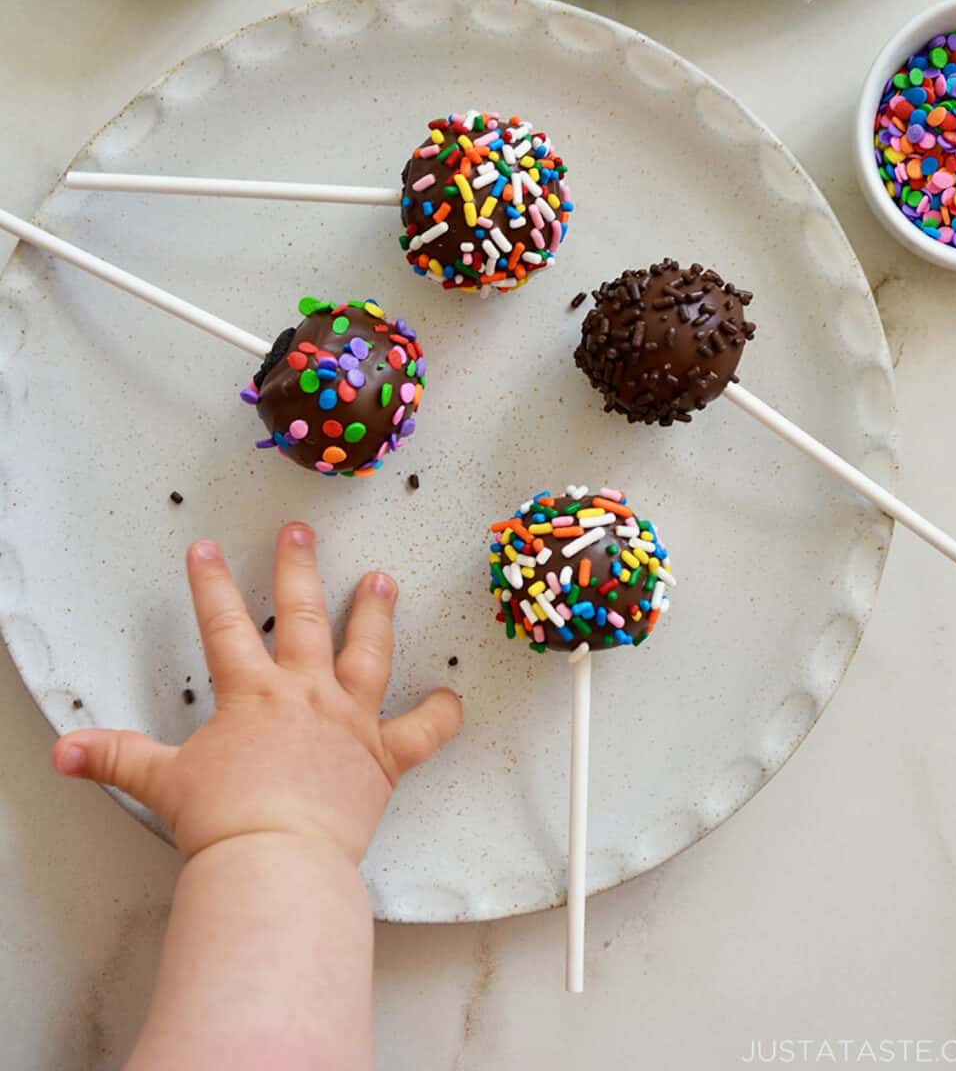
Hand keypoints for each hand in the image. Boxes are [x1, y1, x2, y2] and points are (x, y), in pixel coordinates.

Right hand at [51, 522, 461, 865]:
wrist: (275, 861)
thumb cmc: (222, 822)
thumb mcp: (162, 783)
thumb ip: (118, 758)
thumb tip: (64, 752)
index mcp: (253, 694)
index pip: (223, 625)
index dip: (210, 583)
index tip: (206, 548)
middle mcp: (306, 694)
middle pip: (303, 617)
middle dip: (297, 569)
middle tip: (300, 532)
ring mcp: (350, 720)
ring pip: (369, 654)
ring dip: (375, 615)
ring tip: (383, 581)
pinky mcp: (384, 757)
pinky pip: (422, 732)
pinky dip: (441, 716)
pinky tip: (453, 698)